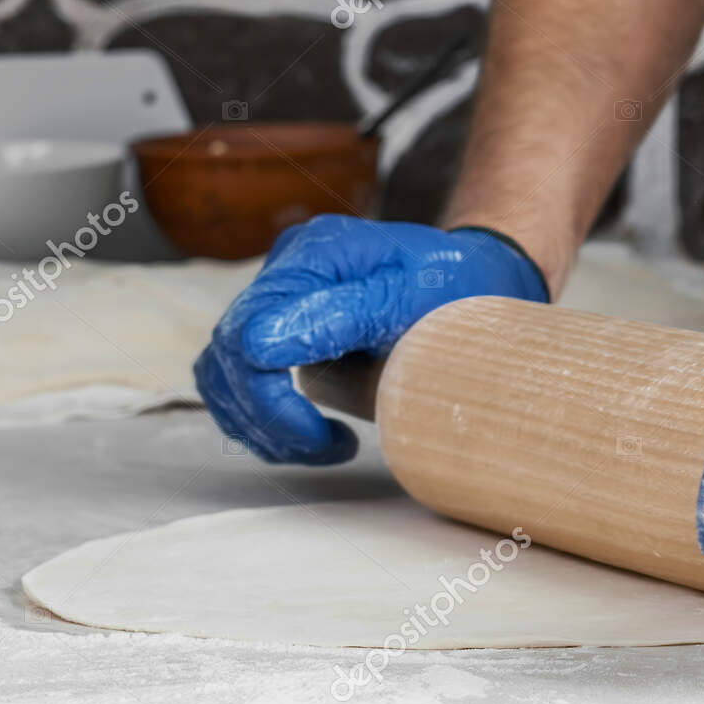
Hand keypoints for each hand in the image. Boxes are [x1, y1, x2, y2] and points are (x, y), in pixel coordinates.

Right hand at [194, 215, 546, 463]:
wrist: (480, 277)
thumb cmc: (458, 286)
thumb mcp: (416, 301)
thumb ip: (340, 317)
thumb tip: (255, 346)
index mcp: (313, 254)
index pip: (246, 337)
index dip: (272, 402)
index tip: (327, 438)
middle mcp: (286, 268)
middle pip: (227, 358)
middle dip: (269, 420)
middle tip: (331, 448)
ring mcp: (281, 295)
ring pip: (224, 373)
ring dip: (262, 425)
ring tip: (325, 446)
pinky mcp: (284, 322)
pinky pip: (243, 379)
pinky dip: (266, 417)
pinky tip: (313, 436)